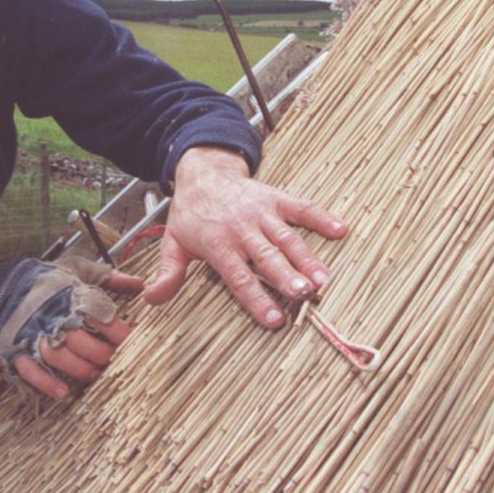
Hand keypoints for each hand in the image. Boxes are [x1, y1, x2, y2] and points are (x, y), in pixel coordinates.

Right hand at [11, 270, 140, 398]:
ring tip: (94, 374)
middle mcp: (50, 314)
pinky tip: (63, 392)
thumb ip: (110, 278)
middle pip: (78, 339)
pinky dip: (46, 382)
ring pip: (57, 356)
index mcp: (67, 294)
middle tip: (113, 360)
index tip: (130, 340)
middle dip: (100, 353)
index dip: (116, 330)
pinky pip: (30, 369)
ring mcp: (31, 333)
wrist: (4, 286)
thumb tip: (140, 284)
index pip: (96, 313)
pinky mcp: (16, 348)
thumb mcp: (79, 270)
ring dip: (79, 369)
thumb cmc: (49, 281)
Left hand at [143, 147, 347, 326]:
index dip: (257, 299)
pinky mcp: (277, 199)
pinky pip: (301, 208)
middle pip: (268, 258)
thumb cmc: (191, 214)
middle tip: (305, 294)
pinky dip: (321, 218)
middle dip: (287, 277)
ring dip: (307, 258)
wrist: (203, 172)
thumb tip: (152, 300)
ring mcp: (262, 213)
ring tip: (325, 279)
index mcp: (219, 245)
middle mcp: (243, 230)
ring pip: (288, 238)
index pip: (239, 277)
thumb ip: (168, 274)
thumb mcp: (173, 243)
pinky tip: (341, 229)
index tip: (274, 320)